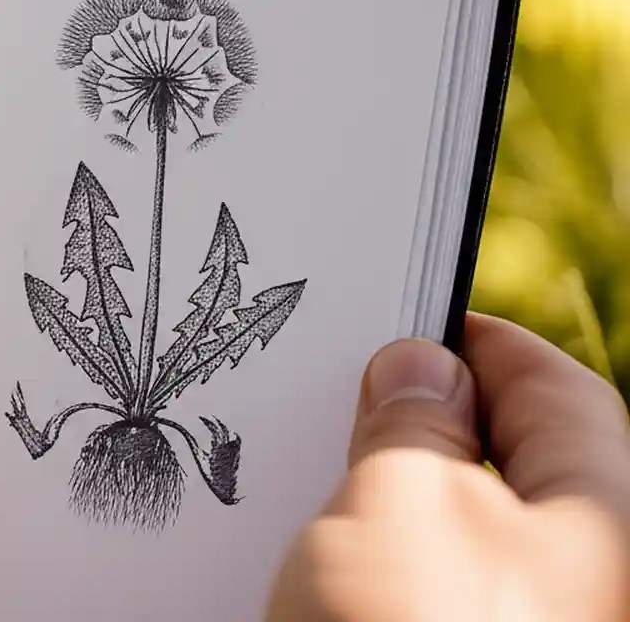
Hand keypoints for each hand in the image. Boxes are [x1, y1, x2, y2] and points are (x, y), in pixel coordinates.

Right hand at [266, 313, 629, 620]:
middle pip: (505, 466)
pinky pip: (414, 582)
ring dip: (381, 500)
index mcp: (601, 519)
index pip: (560, 394)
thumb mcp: (401, 504)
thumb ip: (414, 424)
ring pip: (451, 532)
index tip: (416, 317)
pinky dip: (367, 561)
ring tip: (309, 480)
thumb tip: (420, 368)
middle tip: (343, 396)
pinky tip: (309, 559)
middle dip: (419, 422)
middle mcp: (574, 577)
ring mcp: (513, 616)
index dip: (484, 342)